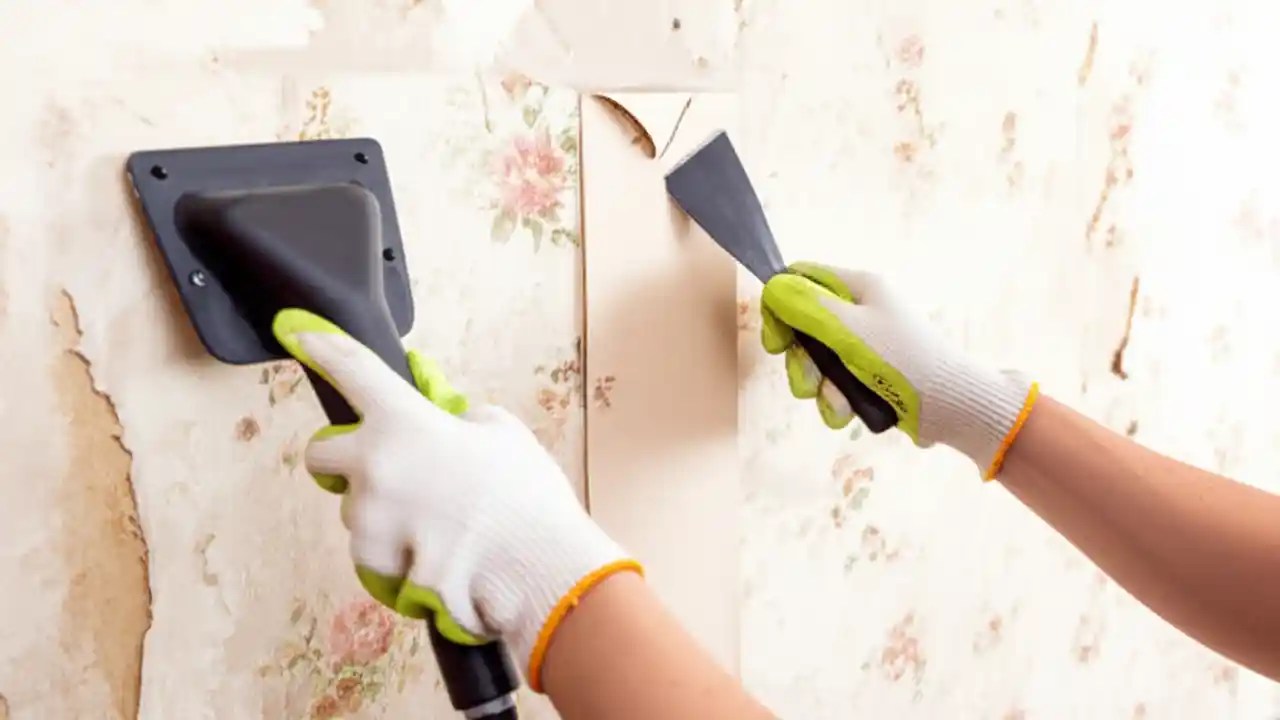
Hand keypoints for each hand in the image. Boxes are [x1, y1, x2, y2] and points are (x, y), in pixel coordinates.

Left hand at [272, 309, 641, 690]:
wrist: (538, 569)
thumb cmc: (527, 493)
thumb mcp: (502, 433)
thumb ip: (461, 421)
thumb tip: (448, 427)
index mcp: (402, 422)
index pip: (353, 371)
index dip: (323, 348)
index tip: (299, 334)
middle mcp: (372, 468)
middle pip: (320, 456)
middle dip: (346, 460)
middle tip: (390, 472)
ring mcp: (368, 522)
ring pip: (357, 512)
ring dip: (384, 515)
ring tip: (440, 528)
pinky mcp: (375, 568)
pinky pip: (375, 554)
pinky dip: (399, 555)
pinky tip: (440, 558)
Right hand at [760, 263, 1037, 478]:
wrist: (952, 406)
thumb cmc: (904, 360)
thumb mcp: (849, 329)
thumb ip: (806, 307)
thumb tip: (774, 286)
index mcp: (859, 287)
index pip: (802, 279)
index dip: (781, 306)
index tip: (777, 341)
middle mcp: (860, 311)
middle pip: (804, 326)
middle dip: (800, 359)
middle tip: (807, 380)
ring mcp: (864, 345)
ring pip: (817, 361)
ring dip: (818, 386)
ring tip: (837, 401)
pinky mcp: (869, 375)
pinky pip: (835, 384)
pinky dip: (836, 400)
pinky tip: (848, 411)